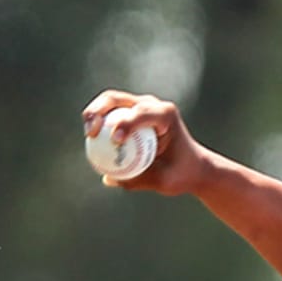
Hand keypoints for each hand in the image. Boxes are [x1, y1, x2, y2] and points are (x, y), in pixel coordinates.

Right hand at [81, 90, 212, 196]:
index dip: (126, 123)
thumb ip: (138, 180)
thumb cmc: (182, 173)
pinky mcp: (132, 113)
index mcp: (166, 115)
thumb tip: (108, 178)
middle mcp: (153, 105)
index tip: (115, 140)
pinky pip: (111, 113)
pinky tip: (91, 138)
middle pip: (118, 99)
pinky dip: (98, 122)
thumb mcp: (164, 181)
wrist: (193, 166)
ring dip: (94, 113)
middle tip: (91, 133)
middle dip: (99, 111)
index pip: (141, 113)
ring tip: (88, 135)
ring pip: (110, 101)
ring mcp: (141, 106)